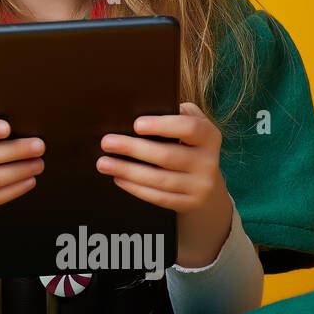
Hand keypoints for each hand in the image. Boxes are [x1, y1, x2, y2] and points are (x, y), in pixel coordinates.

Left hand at [94, 102, 231, 268]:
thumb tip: (139, 110)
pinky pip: (160, 198)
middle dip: (133, 149)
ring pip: (160, 180)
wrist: (205, 179)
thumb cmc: (186, 142)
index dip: (163, 126)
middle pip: (168, 156)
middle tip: (106, 143)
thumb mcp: (188, 122)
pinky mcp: (190, 203)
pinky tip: (119, 178)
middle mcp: (209, 161)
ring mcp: (201, 185)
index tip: (136, 124)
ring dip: (128, 171)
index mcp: (209, 135)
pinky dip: (136, 188)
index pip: (190, 128)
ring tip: (103, 163)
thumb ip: (172, 113)